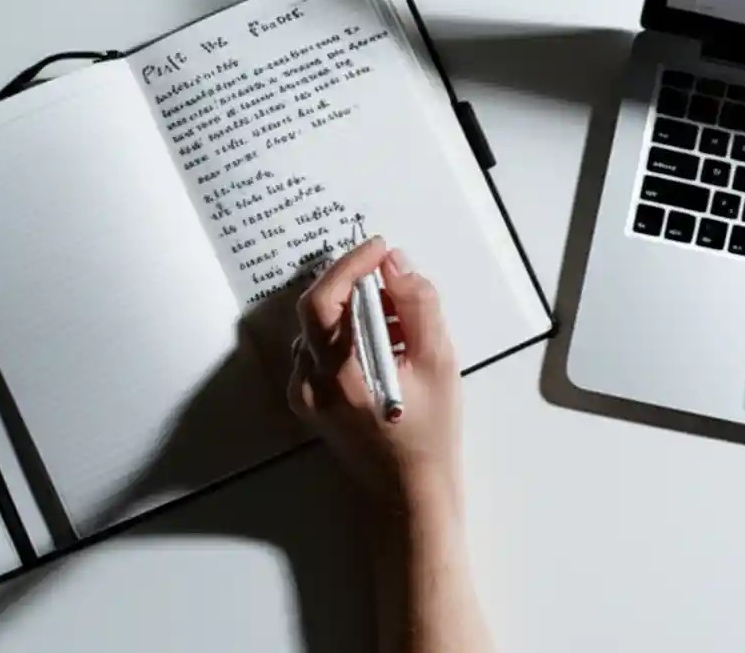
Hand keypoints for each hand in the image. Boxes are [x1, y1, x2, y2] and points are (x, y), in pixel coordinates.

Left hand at [288, 236, 461, 505]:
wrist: (410, 494)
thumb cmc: (431, 434)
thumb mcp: (439, 364)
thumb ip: (418, 306)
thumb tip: (396, 265)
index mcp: (339, 374)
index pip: (324, 300)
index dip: (349, 265)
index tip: (379, 249)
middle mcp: (310, 382)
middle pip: (316, 310)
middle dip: (353, 284)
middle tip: (392, 281)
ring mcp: (306, 394)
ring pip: (319, 329)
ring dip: (353, 312)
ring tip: (400, 324)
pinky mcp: (310, 402)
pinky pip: (320, 351)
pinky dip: (348, 336)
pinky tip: (384, 348)